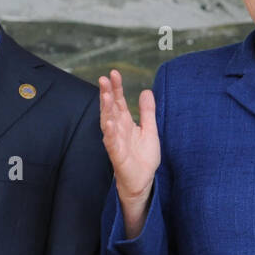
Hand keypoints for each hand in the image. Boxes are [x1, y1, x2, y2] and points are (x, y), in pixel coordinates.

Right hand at [99, 70, 159, 237]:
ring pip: (108, 122)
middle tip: (104, 78)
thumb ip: (147, 112)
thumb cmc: (143, 157)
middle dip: (107, 94)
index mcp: (125, 123)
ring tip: (106, 95)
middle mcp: (118, 130)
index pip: (119, 101)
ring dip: (106, 109)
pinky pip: (112, 143)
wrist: (144, 181)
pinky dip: (110, 133)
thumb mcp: (150, 130)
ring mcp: (116, 142)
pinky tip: (109, 123)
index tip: (114, 73)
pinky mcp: (117, 155)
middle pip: (111, 109)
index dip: (117, 88)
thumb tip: (146, 91)